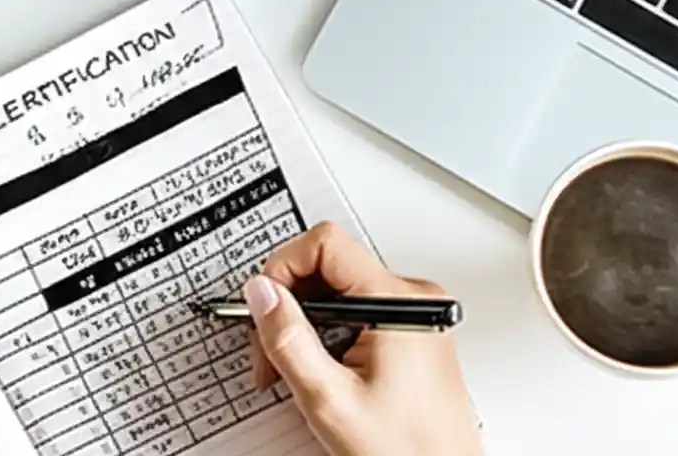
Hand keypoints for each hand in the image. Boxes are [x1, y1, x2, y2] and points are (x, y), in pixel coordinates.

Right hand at [245, 223, 482, 455]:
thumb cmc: (406, 450)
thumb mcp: (330, 398)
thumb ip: (289, 339)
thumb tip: (261, 292)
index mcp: (397, 302)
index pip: (326, 243)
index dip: (283, 268)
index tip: (265, 305)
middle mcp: (413, 299)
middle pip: (328, 268)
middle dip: (289, 309)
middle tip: (272, 356)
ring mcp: (416, 316)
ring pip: (339, 294)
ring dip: (307, 329)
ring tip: (301, 376)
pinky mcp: (412, 334)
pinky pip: (357, 314)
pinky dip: (330, 339)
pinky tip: (327, 376)